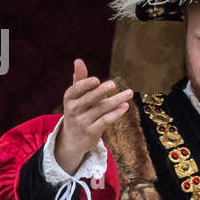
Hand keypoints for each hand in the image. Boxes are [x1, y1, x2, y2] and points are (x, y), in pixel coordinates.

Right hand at [54, 59, 132, 174]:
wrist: (72, 139)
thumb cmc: (77, 111)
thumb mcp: (76, 97)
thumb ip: (80, 80)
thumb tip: (78, 60)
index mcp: (69, 99)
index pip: (75, 90)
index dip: (85, 85)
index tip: (96, 80)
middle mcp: (74, 110)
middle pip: (90, 99)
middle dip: (101, 91)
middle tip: (113, 84)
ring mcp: (83, 122)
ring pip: (101, 109)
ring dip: (116, 100)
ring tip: (129, 93)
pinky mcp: (92, 132)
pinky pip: (106, 121)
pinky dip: (116, 113)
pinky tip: (125, 106)